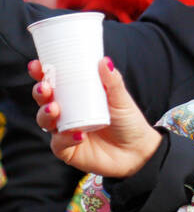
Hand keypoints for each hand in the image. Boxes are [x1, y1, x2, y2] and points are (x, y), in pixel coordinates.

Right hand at [30, 57, 160, 176]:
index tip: (37, 66)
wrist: (139, 151)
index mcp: (75, 97)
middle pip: (44, 101)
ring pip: (45, 121)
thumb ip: (112, 82)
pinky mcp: (68, 150)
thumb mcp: (121, 100)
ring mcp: (65, 132)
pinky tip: (78, 135)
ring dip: (46, 114)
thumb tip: (104, 61)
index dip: (41, 74)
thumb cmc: (128, 122)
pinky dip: (66, 138)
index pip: (53, 83)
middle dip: (40, 93)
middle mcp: (66, 113)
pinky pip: (59, 144)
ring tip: (55, 109)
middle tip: (45, 88)